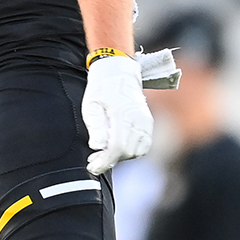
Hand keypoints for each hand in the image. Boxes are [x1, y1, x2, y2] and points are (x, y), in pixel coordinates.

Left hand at [83, 54, 153, 174]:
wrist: (119, 72)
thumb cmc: (101, 88)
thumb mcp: (91, 105)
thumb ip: (95, 126)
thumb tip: (98, 147)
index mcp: (122, 113)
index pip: (117, 147)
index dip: (104, 161)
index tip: (92, 167)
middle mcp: (138, 119)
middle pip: (127, 152)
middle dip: (109, 160)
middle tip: (93, 161)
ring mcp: (146, 122)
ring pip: (136, 152)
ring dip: (120, 157)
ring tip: (103, 153)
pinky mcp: (148, 124)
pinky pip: (143, 146)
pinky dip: (131, 151)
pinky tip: (117, 147)